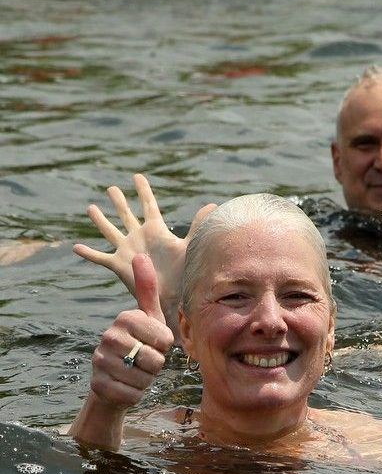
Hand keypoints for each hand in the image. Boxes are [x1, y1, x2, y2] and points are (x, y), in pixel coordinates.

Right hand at [73, 174, 215, 338]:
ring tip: (91, 208)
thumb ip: (199, 225)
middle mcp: (139, 238)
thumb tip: (214, 205)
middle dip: (119, 202)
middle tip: (111, 188)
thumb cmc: (184, 272)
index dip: (143, 191)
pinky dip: (88, 253)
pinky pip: (99, 258)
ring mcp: (127, 250)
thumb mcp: (190, 245)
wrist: (173, 296)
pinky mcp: (118, 265)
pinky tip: (75, 247)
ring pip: (110, 231)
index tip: (137, 177)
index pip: (148, 206)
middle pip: (126, 215)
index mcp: (156, 231)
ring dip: (100, 220)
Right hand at [88, 254, 174, 411]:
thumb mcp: (148, 317)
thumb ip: (147, 290)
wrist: (114, 377)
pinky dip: (135, 394)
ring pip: (144, 379)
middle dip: (155, 365)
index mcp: (125, 318)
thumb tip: (140, 255)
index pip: (164, 338)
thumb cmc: (139, 342)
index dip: (164, 346)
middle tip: (144, 360)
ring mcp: (100, 361)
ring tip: (135, 371)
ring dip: (146, 380)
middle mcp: (109, 336)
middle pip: (155, 360)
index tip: (153, 342)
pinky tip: (126, 385)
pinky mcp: (98, 385)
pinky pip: (132, 394)